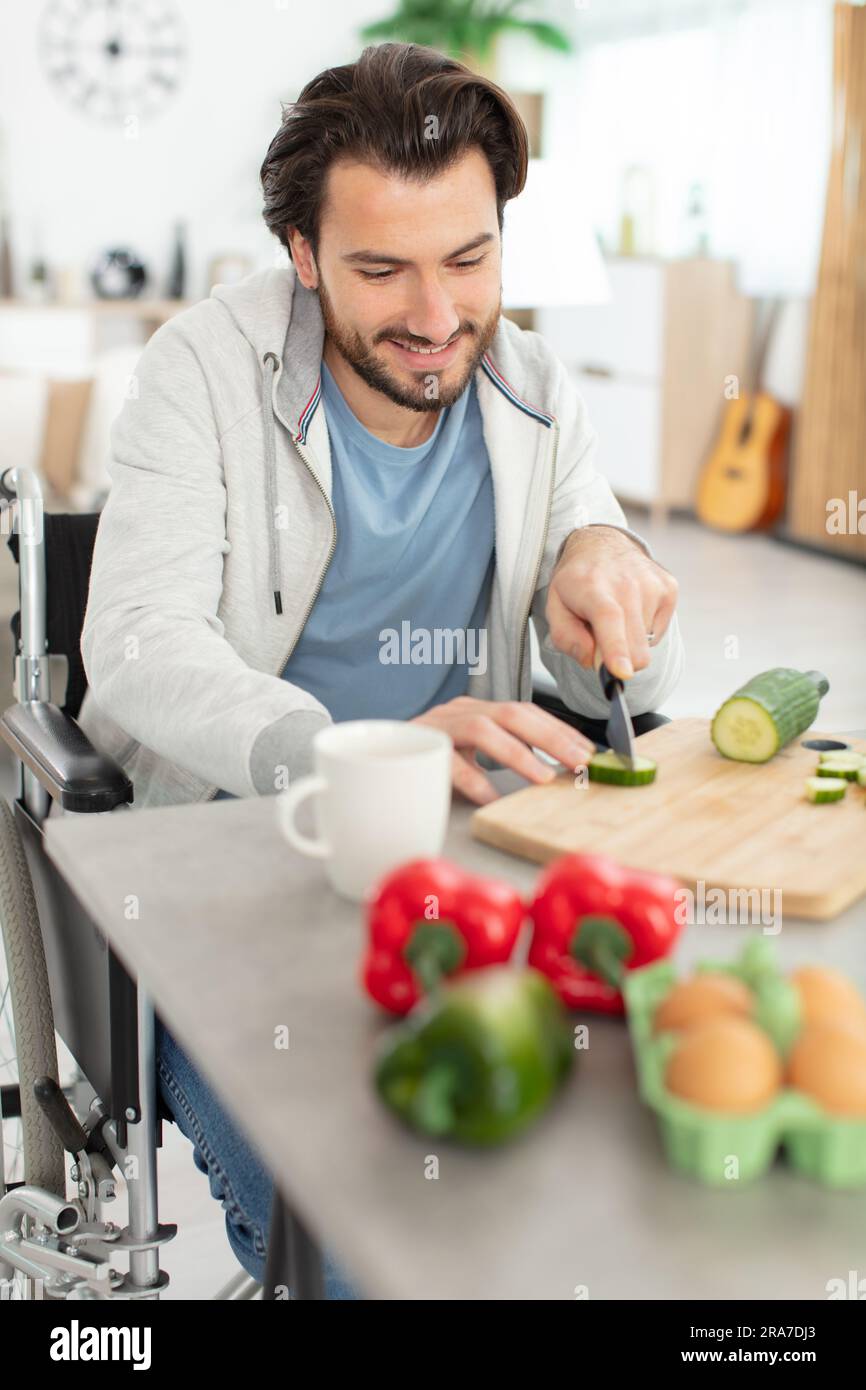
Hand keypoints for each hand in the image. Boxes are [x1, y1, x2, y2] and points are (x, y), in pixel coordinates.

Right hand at [411, 696, 595, 804]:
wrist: (373, 755)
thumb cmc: (427, 758)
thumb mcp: (470, 752)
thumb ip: (502, 753)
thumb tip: (553, 772)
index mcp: (477, 710)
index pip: (526, 711)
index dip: (559, 729)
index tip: (589, 750)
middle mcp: (460, 712)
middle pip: (513, 714)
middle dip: (551, 737)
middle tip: (579, 762)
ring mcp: (438, 727)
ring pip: (482, 731)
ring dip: (518, 755)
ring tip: (543, 779)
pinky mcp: (418, 748)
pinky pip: (448, 763)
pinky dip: (472, 780)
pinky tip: (490, 797)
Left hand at [546, 526, 678, 681]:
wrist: (601, 544)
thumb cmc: (576, 583)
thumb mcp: (555, 608)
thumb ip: (566, 638)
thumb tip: (592, 661)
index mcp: (592, 587)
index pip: (609, 618)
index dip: (616, 648)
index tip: (622, 673)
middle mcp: (626, 582)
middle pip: (634, 645)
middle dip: (619, 658)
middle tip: (600, 638)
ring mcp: (652, 584)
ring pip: (646, 644)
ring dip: (628, 640)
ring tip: (615, 616)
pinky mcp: (669, 589)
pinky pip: (656, 633)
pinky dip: (642, 630)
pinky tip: (630, 609)